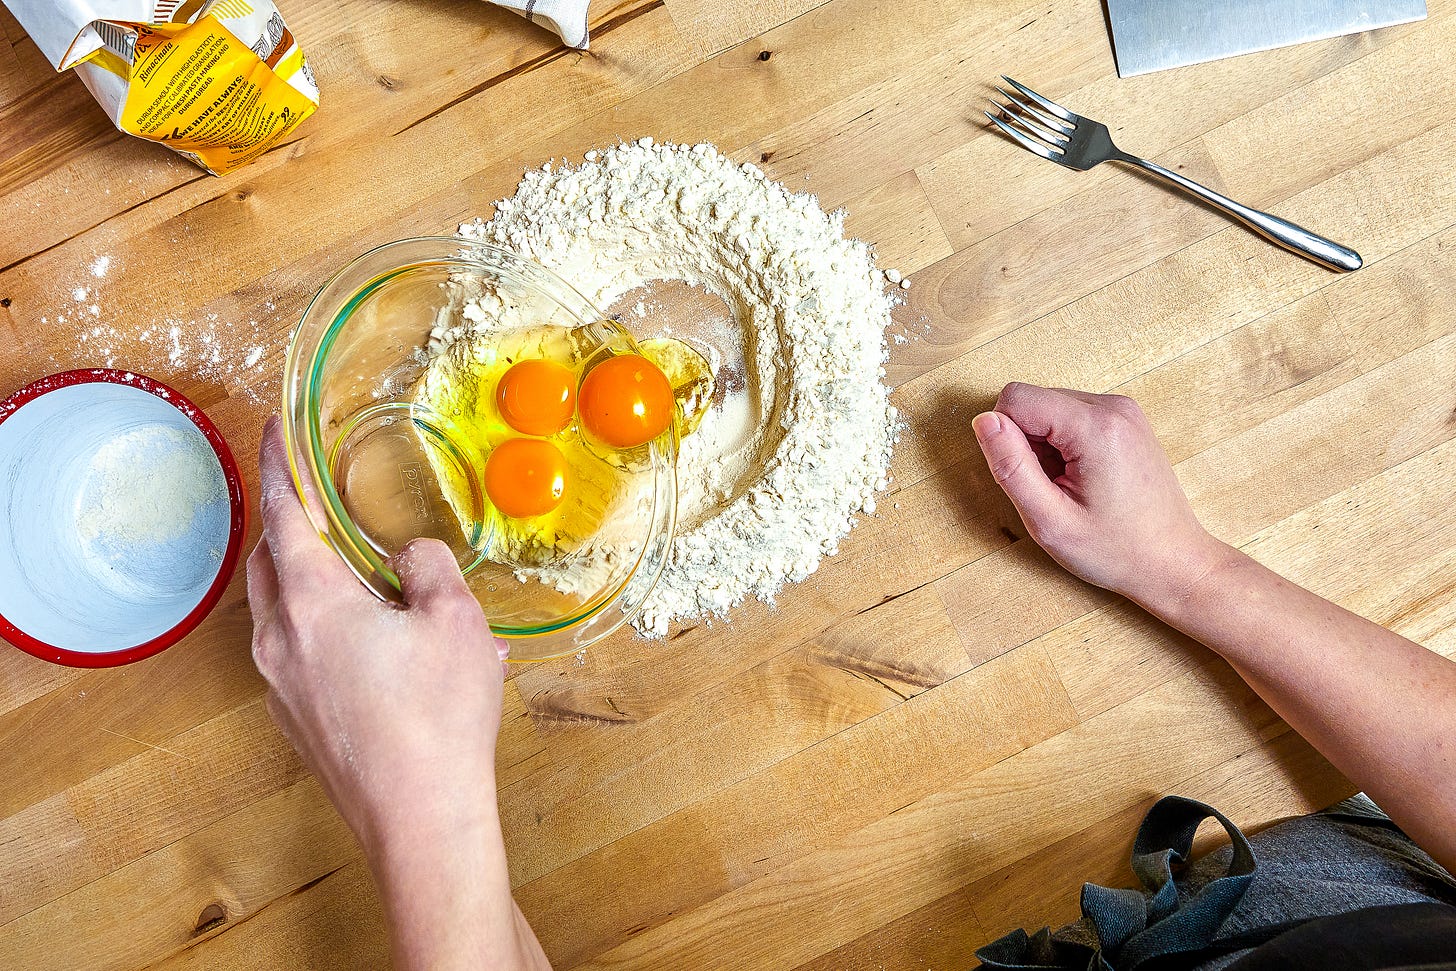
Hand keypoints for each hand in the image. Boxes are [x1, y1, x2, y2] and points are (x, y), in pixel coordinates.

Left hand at [247, 416, 508, 856]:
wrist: (420, 819)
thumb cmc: (438, 719)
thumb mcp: (454, 621)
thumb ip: (428, 568)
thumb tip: (410, 557)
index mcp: (312, 603)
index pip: (282, 513)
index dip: (276, 464)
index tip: (273, 429)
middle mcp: (280, 641)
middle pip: (267, 562)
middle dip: (285, 524)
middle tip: (317, 502)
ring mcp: (281, 687)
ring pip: (276, 611)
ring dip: (303, 580)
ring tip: (356, 575)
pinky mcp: (296, 722)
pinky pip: (294, 654)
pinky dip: (317, 627)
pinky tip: (371, 642)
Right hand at [972, 383, 1229, 607]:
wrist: (1172, 562)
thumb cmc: (1116, 550)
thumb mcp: (1049, 521)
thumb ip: (1011, 466)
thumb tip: (984, 421)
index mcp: (1096, 427)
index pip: (1016, 398)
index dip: (1006, 439)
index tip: (1032, 478)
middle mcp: (1114, 407)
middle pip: (1034, 401)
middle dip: (1028, 444)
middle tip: (1054, 489)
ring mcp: (1123, 410)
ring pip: (1049, 408)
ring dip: (1045, 446)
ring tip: (1071, 487)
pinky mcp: (1124, 419)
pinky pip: (1070, 416)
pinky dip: (1063, 445)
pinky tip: (1083, 479)